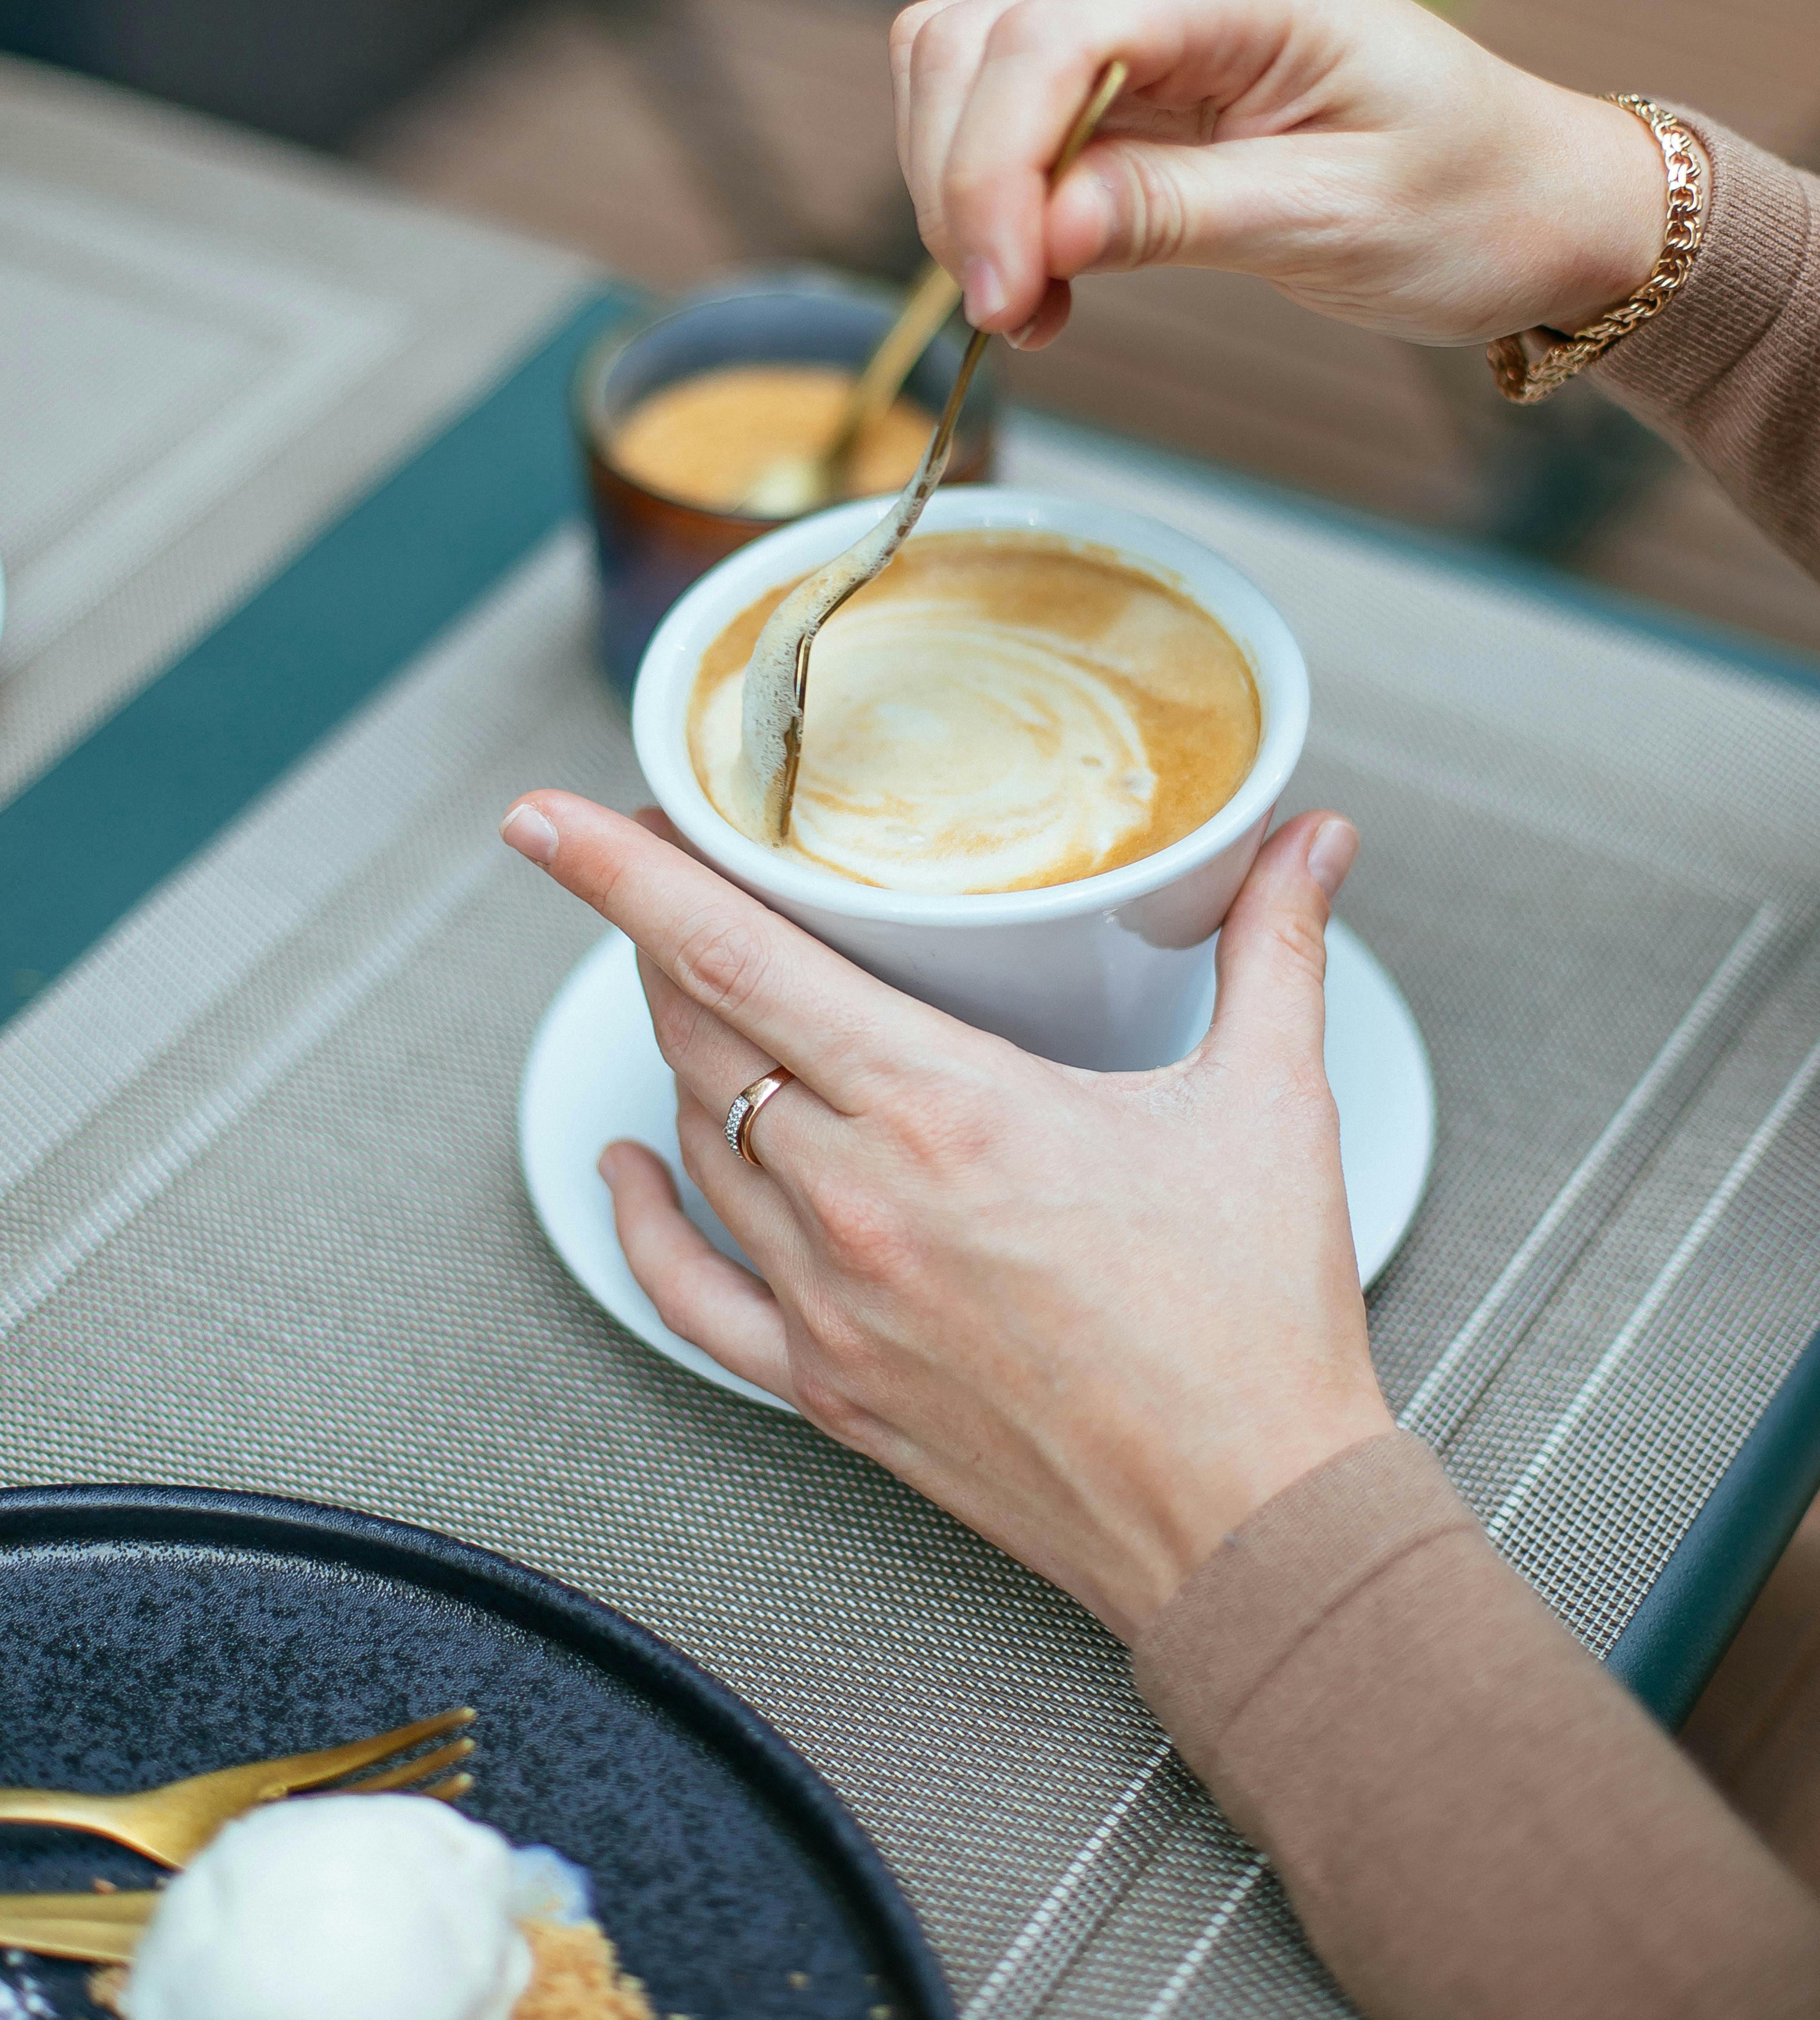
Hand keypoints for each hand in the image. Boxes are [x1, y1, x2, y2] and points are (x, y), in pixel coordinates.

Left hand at [500, 793, 1391, 1639]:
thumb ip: (1275, 947)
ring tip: (695, 983)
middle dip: (659, 934)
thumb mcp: (1272, 1107)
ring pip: (695, 1137)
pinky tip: (626, 1168)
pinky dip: (641, 1221)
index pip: (737, 958)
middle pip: (695, 1031)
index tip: (548, 818)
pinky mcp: (827, 1388)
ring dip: (677, 1048)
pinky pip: (687, 1293)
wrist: (1248, 1528)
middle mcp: (859, 1201)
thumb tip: (1309, 838)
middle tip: (673, 869)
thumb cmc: (1254, 1329)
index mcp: (946, 1111)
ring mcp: (829, 1303)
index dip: (626, 876)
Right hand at [890, 0, 1668, 351]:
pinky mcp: (1130, 72)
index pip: (1050, 42)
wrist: (1534, 205)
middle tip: (1008, 314)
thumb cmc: (1466, 204)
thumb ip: (1176, 214)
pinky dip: (996, 200)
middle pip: (977, 43)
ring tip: (1031, 304)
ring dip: (965, 192)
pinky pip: (1009, 114)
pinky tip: (1048, 277)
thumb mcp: (1334, 222)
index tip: (999, 292)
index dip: (991, 168)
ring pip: (967, 69)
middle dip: (962, 184)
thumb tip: (1038, 233)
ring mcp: (1148, 12)